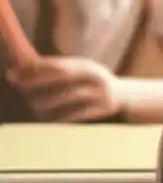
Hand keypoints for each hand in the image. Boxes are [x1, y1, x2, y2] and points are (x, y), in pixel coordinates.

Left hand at [6, 56, 120, 121]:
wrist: (125, 96)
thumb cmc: (94, 84)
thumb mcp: (82, 72)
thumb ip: (60, 70)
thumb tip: (26, 68)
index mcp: (87, 66)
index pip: (58, 63)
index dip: (36, 68)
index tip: (16, 73)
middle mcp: (95, 76)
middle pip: (63, 76)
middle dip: (38, 81)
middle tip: (20, 87)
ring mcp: (100, 93)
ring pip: (69, 96)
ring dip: (48, 101)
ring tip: (35, 106)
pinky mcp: (102, 109)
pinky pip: (78, 114)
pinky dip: (61, 117)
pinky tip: (50, 119)